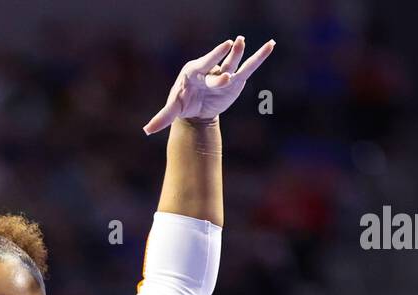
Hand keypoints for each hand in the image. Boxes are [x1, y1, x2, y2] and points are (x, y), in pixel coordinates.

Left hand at [142, 36, 273, 133]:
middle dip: (225, 69)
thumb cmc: (183, 103)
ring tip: (244, 41)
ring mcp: (224, 74)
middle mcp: (210, 70)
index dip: (214, 56)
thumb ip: (162, 117)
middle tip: (231, 62)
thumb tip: (147, 130)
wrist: (196, 108)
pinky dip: (260, 57)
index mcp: (194, 72)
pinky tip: (271, 45)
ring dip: (240, 53)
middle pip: (220, 68)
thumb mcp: (173, 108)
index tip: (224, 46)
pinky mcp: (236, 81)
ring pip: (234, 63)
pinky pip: (249, 68)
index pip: (205, 63)